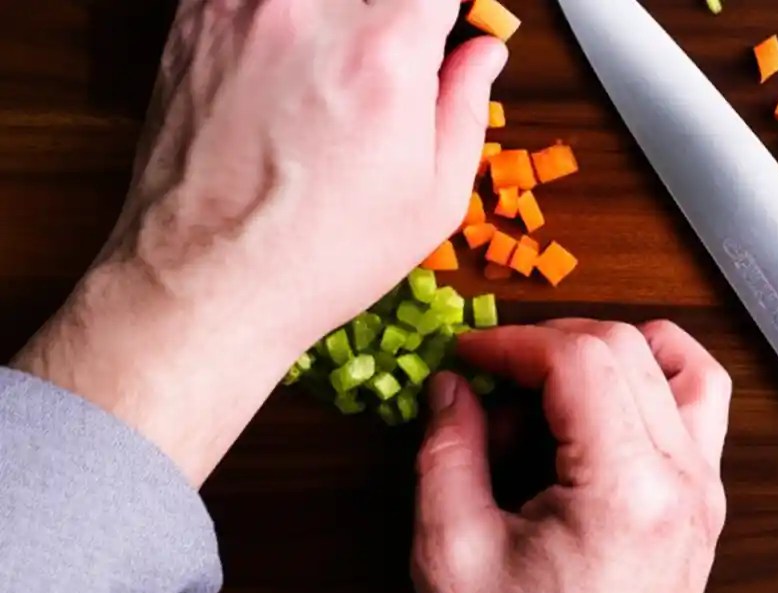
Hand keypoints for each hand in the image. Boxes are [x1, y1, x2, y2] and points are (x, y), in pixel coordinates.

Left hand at [12, 0, 505, 484]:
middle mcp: (311, 10)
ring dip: (333, 22)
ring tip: (330, 82)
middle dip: (390, 21)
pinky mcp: (195, 18)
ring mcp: (245, 6)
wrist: (206, 281)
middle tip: (383, 74)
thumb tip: (483, 51)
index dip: (443, 16)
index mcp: (386, 51)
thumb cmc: (320, 254)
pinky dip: (281, 19)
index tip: (439, 38)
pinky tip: (285, 71)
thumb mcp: (433, 198)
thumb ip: (465, 105)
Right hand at [412, 320, 731, 592]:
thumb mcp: (455, 561)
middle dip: (548, 344)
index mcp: (626, 489)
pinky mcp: (704, 505)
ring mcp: (705, 490)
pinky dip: (650, 385)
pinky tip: (596, 417)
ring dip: (610, 353)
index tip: (466, 355)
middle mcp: (684, 479)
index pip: (581, 359)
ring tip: (550, 389)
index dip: (513, 342)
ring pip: (680, 363)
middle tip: (492, 382)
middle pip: (629, 347)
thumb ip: (446, 457)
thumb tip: (451, 389)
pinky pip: (699, 407)